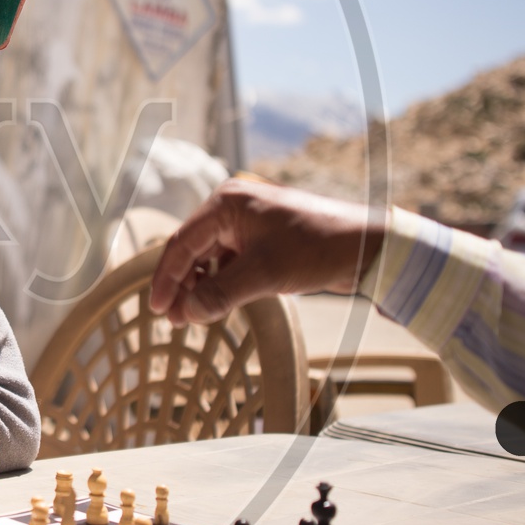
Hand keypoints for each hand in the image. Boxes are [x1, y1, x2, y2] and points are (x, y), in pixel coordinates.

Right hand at [148, 179, 386, 325]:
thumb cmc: (316, 249)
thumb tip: (186, 315)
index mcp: (226, 204)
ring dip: (200, 286)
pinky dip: (220, 282)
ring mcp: (248, 222)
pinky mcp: (263, 238)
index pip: (182, 243)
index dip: (166, 279)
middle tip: (173, 320)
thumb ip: (219, 294)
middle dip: (181, 285)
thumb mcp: (263, 274)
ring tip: (193, 317)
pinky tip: (217, 303)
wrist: (367, 246)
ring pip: (210, 256)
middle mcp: (232, 207)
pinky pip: (230, 260)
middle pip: (192, 249)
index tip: (158, 310)